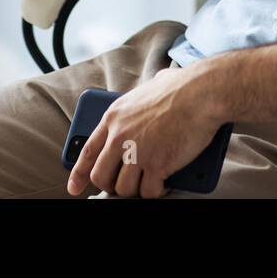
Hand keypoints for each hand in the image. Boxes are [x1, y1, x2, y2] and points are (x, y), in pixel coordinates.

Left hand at [67, 66, 226, 198]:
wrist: (202, 93)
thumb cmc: (182, 86)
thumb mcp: (149, 87)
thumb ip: (141, 100)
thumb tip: (152, 90)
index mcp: (114, 117)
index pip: (88, 152)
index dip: (79, 174)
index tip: (75, 188)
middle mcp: (120, 136)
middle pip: (101, 176)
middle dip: (111, 185)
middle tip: (123, 186)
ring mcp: (138, 152)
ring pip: (124, 188)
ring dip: (136, 189)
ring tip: (148, 182)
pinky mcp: (157, 164)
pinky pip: (149, 191)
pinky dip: (156, 191)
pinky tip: (163, 184)